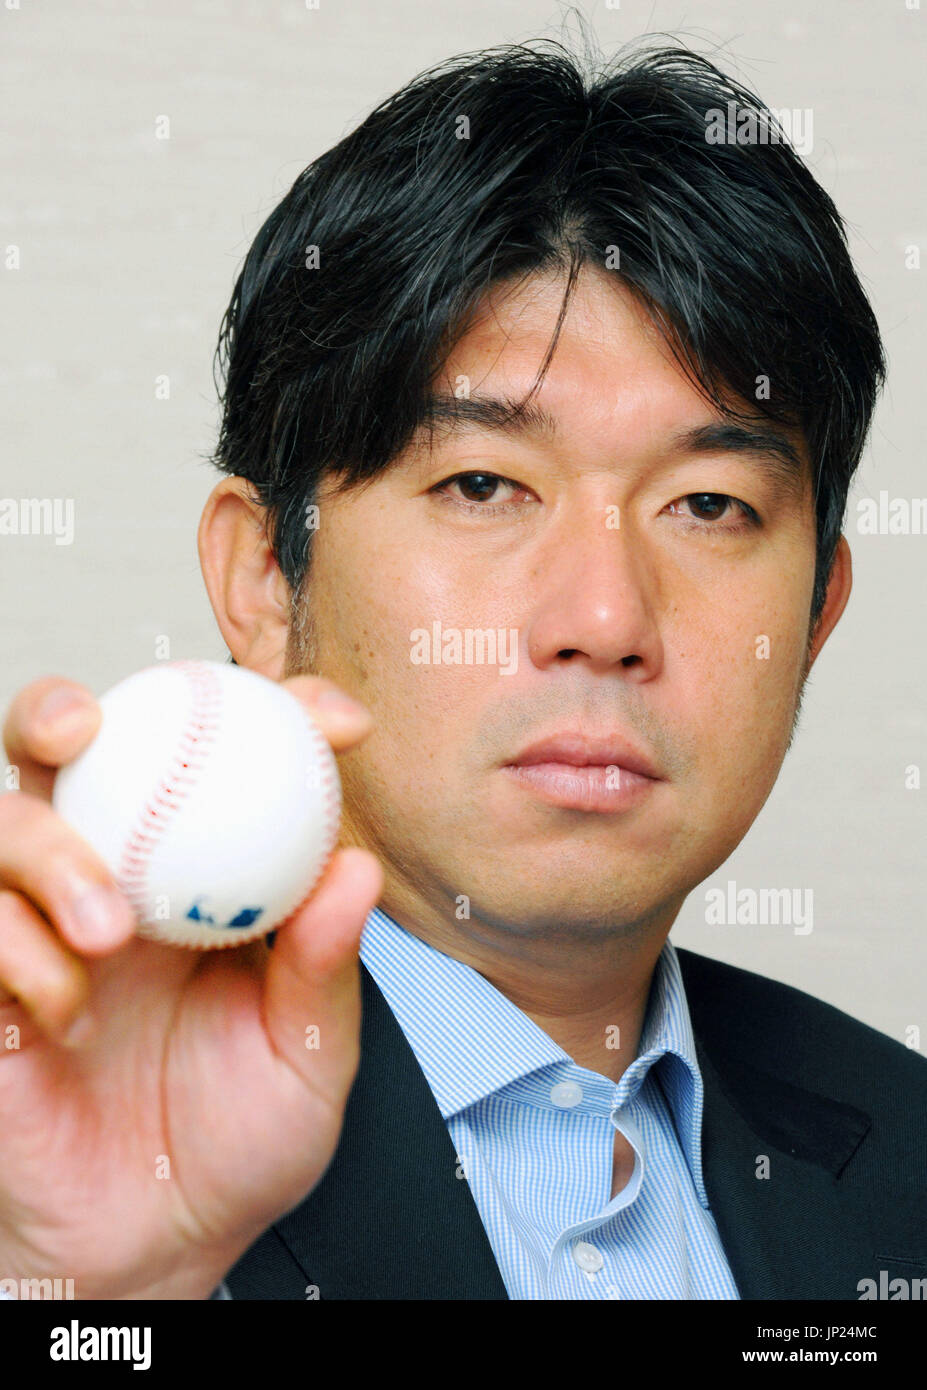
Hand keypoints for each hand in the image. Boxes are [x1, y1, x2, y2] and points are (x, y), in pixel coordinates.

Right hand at [0, 671, 382, 1298]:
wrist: (158, 1246)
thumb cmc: (240, 1138)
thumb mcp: (309, 1056)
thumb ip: (324, 966)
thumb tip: (356, 872)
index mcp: (203, 876)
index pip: (219, 758)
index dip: (270, 711)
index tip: (331, 718)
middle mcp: (117, 880)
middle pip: (68, 753)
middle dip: (62, 713)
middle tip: (87, 729)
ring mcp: (42, 931)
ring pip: (3, 824)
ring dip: (46, 853)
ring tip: (106, 932)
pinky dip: (14, 955)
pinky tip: (63, 1019)